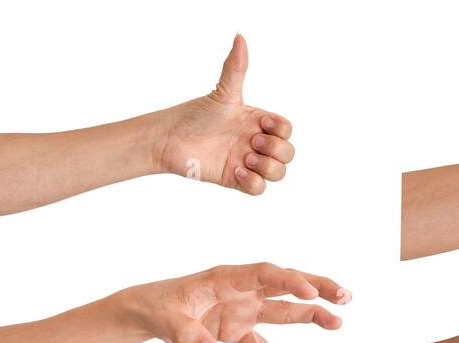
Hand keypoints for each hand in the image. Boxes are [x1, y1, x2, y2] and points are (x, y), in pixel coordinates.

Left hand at [119, 262, 348, 342]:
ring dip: (309, 316)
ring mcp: (241, 310)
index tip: (311, 293)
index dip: (290, 282)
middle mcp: (240, 290)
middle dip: (316, 288)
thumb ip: (189, 338)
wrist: (145, 312)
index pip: (265, 274)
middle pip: (285, 285)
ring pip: (282, 310)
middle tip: (344, 297)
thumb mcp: (167, 323)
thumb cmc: (156, 307)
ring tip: (338, 322)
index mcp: (226, 278)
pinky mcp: (235, 330)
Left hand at [156, 35, 295, 194]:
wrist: (170, 139)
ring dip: (266, 167)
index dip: (280, 129)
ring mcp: (246, 162)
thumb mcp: (222, 92)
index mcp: (256, 121)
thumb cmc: (194, 114)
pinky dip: (252, 182)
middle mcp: (254, 142)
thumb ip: (235, 68)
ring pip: (277, 173)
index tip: (259, 123)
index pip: (286, 129)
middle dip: (275, 149)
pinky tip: (234, 170)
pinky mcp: (234, 180)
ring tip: (243, 158)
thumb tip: (240, 37)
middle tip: (250, 142)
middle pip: (288, 153)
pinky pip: (258, 189)